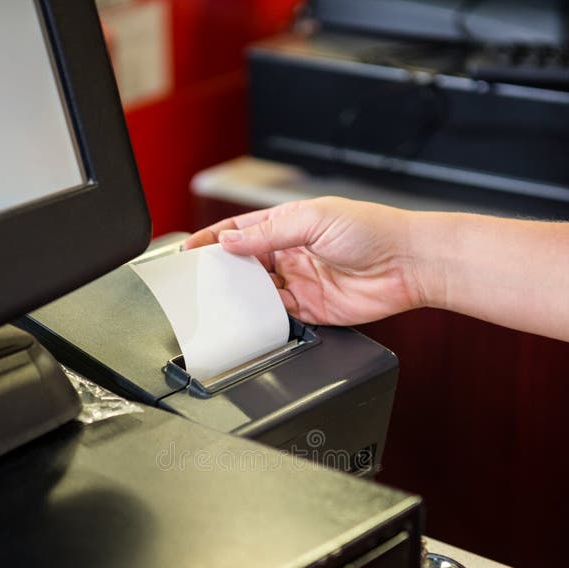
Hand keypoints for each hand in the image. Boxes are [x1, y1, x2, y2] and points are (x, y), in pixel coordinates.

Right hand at [183, 197, 432, 325]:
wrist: (408, 263)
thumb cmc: (372, 230)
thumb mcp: (313, 220)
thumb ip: (269, 234)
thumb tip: (231, 241)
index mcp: (289, 224)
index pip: (241, 231)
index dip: (214, 240)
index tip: (190, 250)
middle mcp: (292, 253)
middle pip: (245, 264)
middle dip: (222, 271)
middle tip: (199, 281)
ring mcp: (301, 282)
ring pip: (258, 292)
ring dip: (240, 296)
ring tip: (219, 301)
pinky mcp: (312, 309)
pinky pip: (280, 316)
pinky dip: (264, 318)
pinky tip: (252, 317)